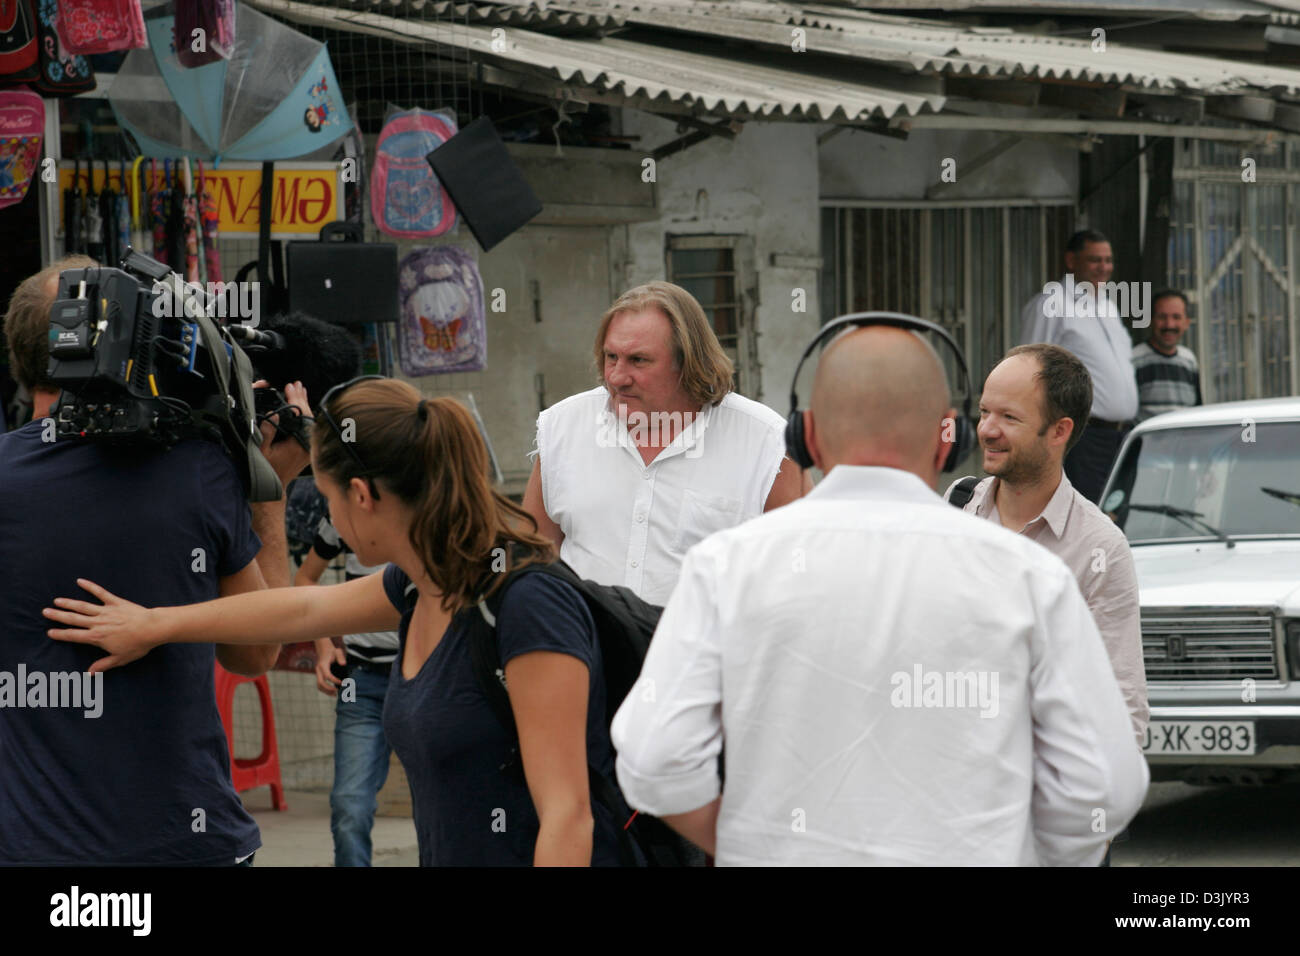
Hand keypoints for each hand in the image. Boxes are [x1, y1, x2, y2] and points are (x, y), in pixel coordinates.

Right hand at [43, 579, 164, 672]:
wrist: (153, 628)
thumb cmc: (138, 644)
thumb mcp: (120, 659)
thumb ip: (103, 665)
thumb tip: (89, 674)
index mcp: (97, 637)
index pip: (74, 636)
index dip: (61, 634)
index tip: (50, 632)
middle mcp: (98, 623)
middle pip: (74, 619)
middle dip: (59, 616)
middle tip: (45, 612)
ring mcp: (106, 611)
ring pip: (83, 606)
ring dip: (69, 603)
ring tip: (57, 600)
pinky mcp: (116, 602)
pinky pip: (101, 593)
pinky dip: (91, 586)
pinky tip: (80, 581)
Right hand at [254, 380, 311, 484]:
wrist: (272, 489)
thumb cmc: (265, 471)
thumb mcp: (260, 450)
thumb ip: (266, 432)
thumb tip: (273, 415)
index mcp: (299, 443)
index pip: (302, 415)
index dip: (295, 398)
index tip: (290, 387)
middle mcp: (307, 443)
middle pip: (308, 414)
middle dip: (300, 398)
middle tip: (295, 384)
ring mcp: (308, 445)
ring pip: (309, 420)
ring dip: (302, 405)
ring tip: (299, 390)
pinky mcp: (305, 447)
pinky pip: (307, 427)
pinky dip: (303, 415)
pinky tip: (299, 406)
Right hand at [314, 639, 344, 695]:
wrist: (323, 649)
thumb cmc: (332, 651)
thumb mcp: (337, 651)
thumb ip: (340, 657)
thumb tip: (343, 664)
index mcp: (323, 664)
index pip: (327, 675)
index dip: (334, 680)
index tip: (342, 683)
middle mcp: (318, 670)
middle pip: (321, 683)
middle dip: (328, 689)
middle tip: (337, 692)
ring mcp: (317, 673)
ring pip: (319, 685)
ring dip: (326, 691)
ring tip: (335, 695)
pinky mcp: (319, 675)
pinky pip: (319, 684)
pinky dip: (325, 690)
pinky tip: (332, 692)